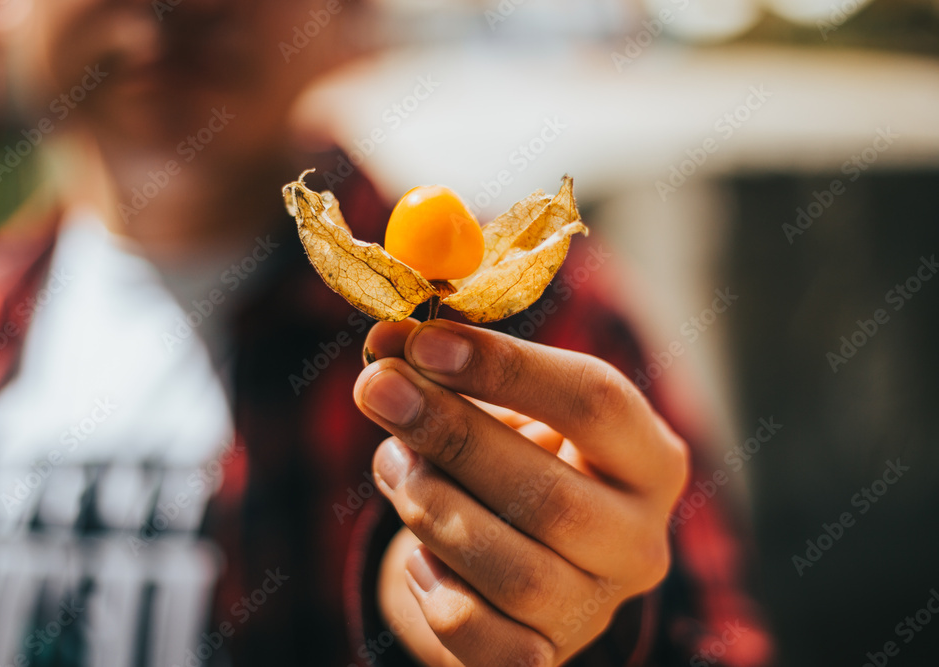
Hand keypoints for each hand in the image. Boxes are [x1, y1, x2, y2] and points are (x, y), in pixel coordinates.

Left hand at [353, 318, 687, 665]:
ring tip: (392, 462)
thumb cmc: (519, 460)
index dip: (505, 370)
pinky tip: (417, 553)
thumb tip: (383, 348)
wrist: (525, 556)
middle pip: (551, 494)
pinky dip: (432, 586)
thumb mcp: (504, 407)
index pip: (595, 403)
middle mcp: (640, 542)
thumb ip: (454, 371)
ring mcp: (596, 609)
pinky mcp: (542, 656)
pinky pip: (476, 633)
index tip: (425, 342)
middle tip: (378, 388)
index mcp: (650, 459)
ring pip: (514, 573)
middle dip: (452, 436)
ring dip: (433, 507)